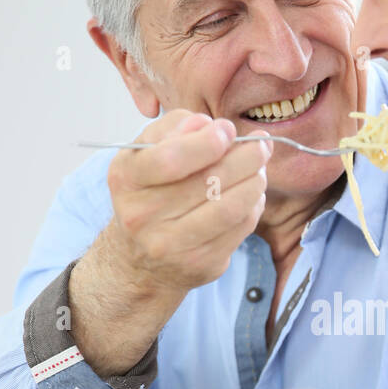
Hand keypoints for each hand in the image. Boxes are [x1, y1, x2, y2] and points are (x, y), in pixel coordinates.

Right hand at [107, 109, 271, 293]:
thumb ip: (173, 129)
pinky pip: (239, 228)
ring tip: (260, 167)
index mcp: (126, 179)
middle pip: (208, 182)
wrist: (139, 260)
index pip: (170, 158)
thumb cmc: (149, 192)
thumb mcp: (146, 153)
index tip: (228, 130)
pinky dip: (253, 205)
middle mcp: (143, 216)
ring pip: (230, 207)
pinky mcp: (200, 264)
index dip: (207, 142)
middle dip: (245, 157)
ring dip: (255, 182)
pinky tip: (251, 194)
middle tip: (261, 144)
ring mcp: (171, 245)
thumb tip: (208, 124)